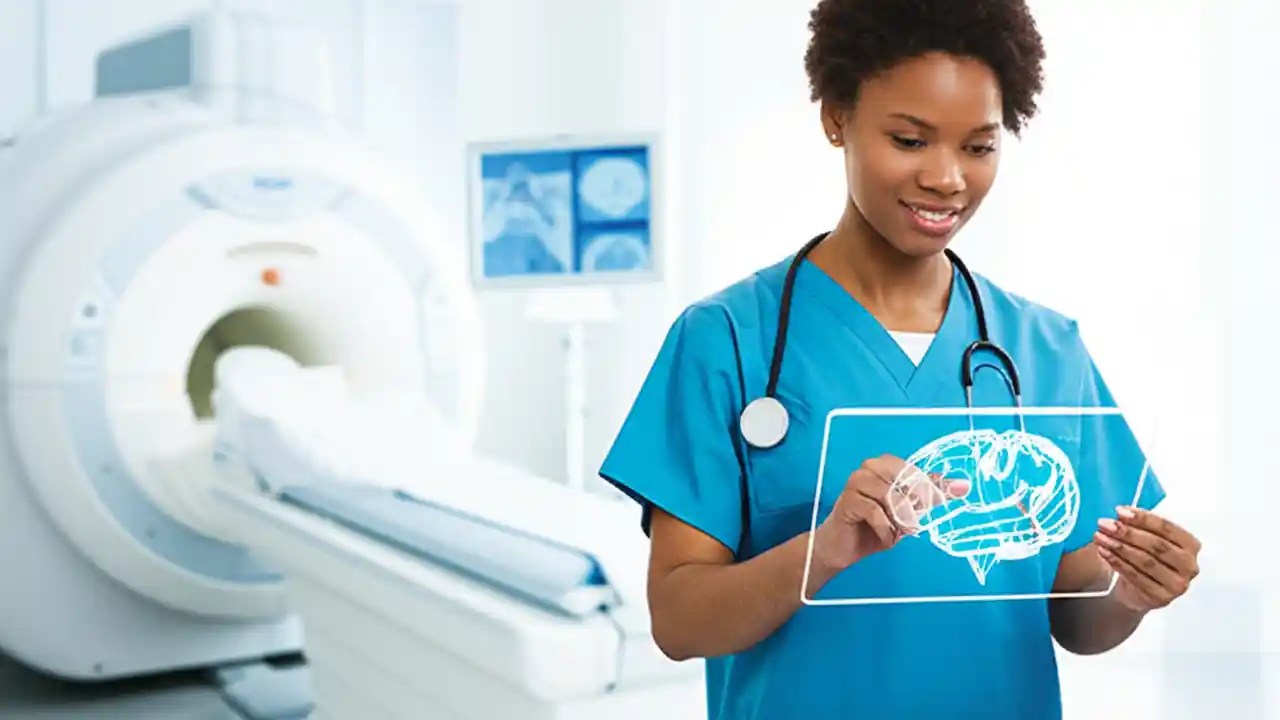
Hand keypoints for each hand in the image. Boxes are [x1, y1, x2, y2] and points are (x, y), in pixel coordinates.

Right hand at [813, 454, 969, 572]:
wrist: (843, 548)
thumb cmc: (875, 526)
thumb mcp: (910, 511)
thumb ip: (932, 497)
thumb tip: (962, 486)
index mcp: (885, 466)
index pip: (913, 470)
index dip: (928, 487)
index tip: (941, 502)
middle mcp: (869, 468)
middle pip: (902, 477)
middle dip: (914, 503)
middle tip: (913, 521)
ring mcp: (855, 483)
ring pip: (889, 494)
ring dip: (899, 518)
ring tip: (898, 531)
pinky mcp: (847, 501)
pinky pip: (874, 510)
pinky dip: (885, 528)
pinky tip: (885, 537)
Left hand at [1094, 506, 1201, 611]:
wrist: (1138, 591)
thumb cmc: (1146, 558)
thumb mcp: (1148, 538)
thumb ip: (1141, 525)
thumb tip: (1121, 513)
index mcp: (1191, 545)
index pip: (1167, 528)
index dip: (1143, 518)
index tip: (1120, 511)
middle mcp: (1189, 565)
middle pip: (1156, 545)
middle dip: (1128, 532)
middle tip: (1106, 524)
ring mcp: (1177, 584)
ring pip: (1145, 560)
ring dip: (1119, 546)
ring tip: (1100, 537)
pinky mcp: (1161, 597)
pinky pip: (1135, 576)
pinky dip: (1116, 561)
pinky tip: (1104, 551)